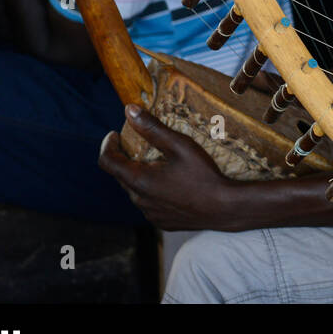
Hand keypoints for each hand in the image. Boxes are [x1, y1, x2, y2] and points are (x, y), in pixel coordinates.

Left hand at [98, 104, 239, 230]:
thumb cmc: (204, 174)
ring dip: (139, 177)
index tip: (114, 134)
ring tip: (157, 164)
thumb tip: (130, 110)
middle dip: (125, 159)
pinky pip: (150, 205)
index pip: (107, 162)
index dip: (107, 145)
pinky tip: (170, 185)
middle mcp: (140, 200)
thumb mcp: (180, 145)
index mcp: (139, 180)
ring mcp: (151, 214)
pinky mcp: (163, 222)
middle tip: (139, 145)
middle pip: (121, 176)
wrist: (225, 207)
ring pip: (135, 192)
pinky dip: (152, 192)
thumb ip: (152, 128)